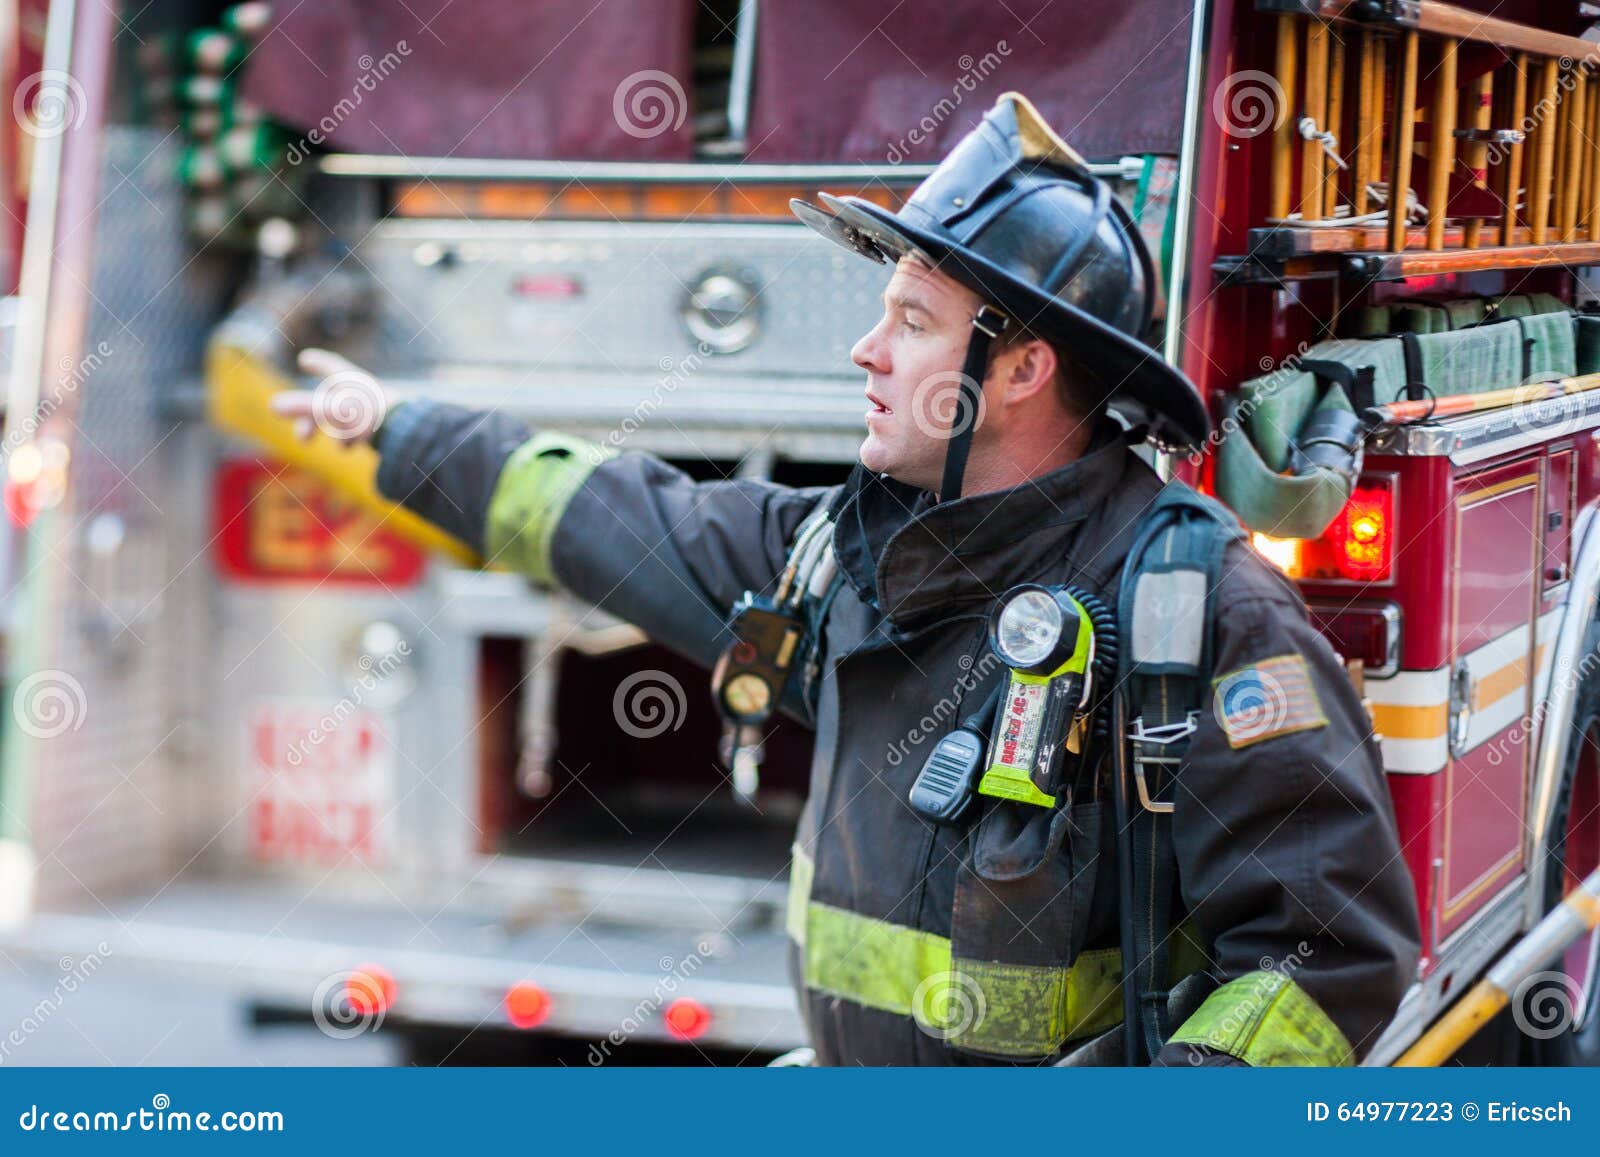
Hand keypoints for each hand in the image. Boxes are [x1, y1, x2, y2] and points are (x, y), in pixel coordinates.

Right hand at [270, 348, 391, 444]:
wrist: (408, 433)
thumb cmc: (368, 417)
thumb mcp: (331, 411)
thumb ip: (303, 408)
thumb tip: (273, 405)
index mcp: (351, 380)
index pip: (330, 366)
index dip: (317, 364)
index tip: (305, 359)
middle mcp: (363, 391)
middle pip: (331, 401)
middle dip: (313, 420)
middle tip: (303, 440)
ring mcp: (374, 409)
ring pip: (345, 417)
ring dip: (335, 431)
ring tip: (342, 446)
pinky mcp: (384, 426)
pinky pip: (360, 429)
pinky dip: (350, 438)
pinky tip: (351, 448)